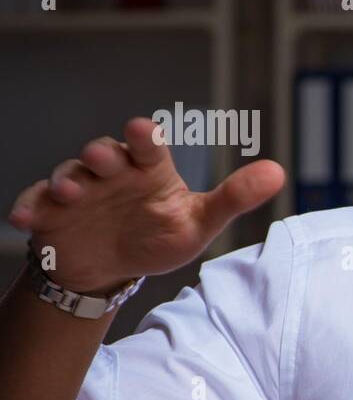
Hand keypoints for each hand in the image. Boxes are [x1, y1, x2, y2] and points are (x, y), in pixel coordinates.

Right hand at [6, 117, 284, 293]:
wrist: (111, 269)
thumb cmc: (157, 236)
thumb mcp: (198, 223)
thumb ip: (234, 198)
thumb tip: (278, 172)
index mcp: (149, 171)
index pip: (149, 148)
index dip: (146, 138)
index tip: (145, 131)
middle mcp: (111, 174)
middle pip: (104, 155)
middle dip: (101, 155)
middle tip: (102, 159)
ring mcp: (78, 191)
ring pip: (68, 176)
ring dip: (67, 181)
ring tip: (70, 193)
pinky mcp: (50, 211)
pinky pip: (36, 204)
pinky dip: (30, 208)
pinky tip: (26, 218)